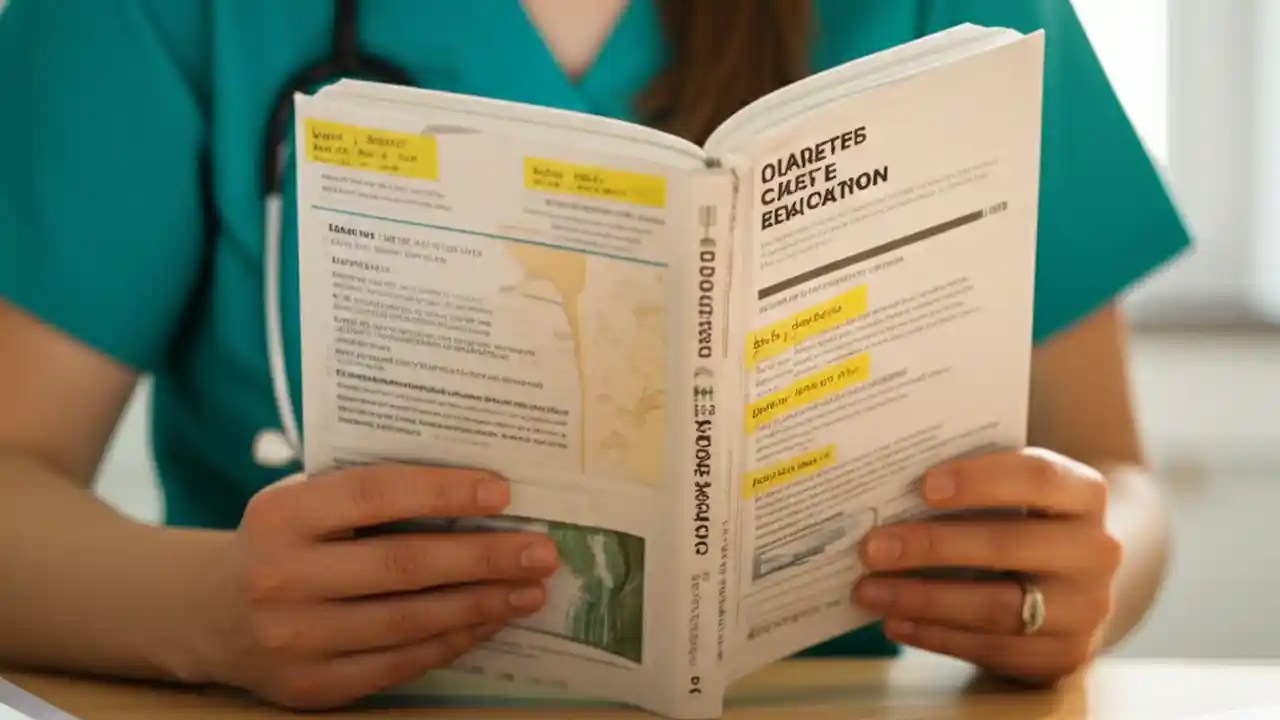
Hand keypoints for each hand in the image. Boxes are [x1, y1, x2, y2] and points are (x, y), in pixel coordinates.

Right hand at [200, 465, 558, 709]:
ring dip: (480, 605)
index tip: (502, 493)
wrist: (206, 613)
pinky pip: (399, 663)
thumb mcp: (303, 502)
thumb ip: (369, 494)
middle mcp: (281, 578)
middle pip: (402, 565)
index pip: (375, 494)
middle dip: (482, 558)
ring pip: (409, 621)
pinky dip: (452, 641)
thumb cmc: (281, 542)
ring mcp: (294, 639)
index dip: (442, 492)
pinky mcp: (310, 686)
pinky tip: (489, 621)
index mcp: (281, 515)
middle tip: (540, 551)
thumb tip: (475, 493)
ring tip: (530, 590)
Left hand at [852, 448, 1121, 684]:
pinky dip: (935, 635)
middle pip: (1007, 546)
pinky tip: (894, 622)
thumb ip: (971, 485)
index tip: (923, 485)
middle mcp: (1094, 551)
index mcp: (1084, 493)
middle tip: (872, 547)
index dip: (980, 480)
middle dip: (932, 547)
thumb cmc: (1025, 519)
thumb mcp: (1017, 493)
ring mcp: (1084, 608)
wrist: (1079, 579)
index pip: (1037, 477)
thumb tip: (885, 487)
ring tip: (869, 591)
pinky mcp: (1063, 654)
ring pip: (995, 606)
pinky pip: (991, 648)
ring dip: (922, 599)